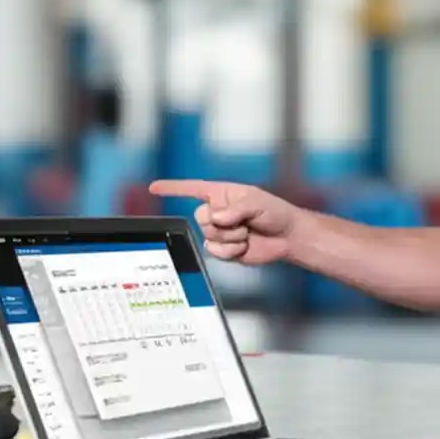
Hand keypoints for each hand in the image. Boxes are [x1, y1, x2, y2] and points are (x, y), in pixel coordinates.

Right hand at [149, 180, 304, 264]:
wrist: (286, 237)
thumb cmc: (274, 212)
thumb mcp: (256, 202)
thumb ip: (235, 209)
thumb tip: (216, 219)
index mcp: (222, 193)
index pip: (192, 188)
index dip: (172, 188)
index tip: (153, 187)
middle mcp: (217, 211)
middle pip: (200, 217)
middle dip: (222, 222)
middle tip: (243, 222)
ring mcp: (219, 231)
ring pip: (208, 235)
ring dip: (230, 237)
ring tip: (246, 233)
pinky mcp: (224, 248)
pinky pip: (215, 251)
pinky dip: (231, 250)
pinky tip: (244, 246)